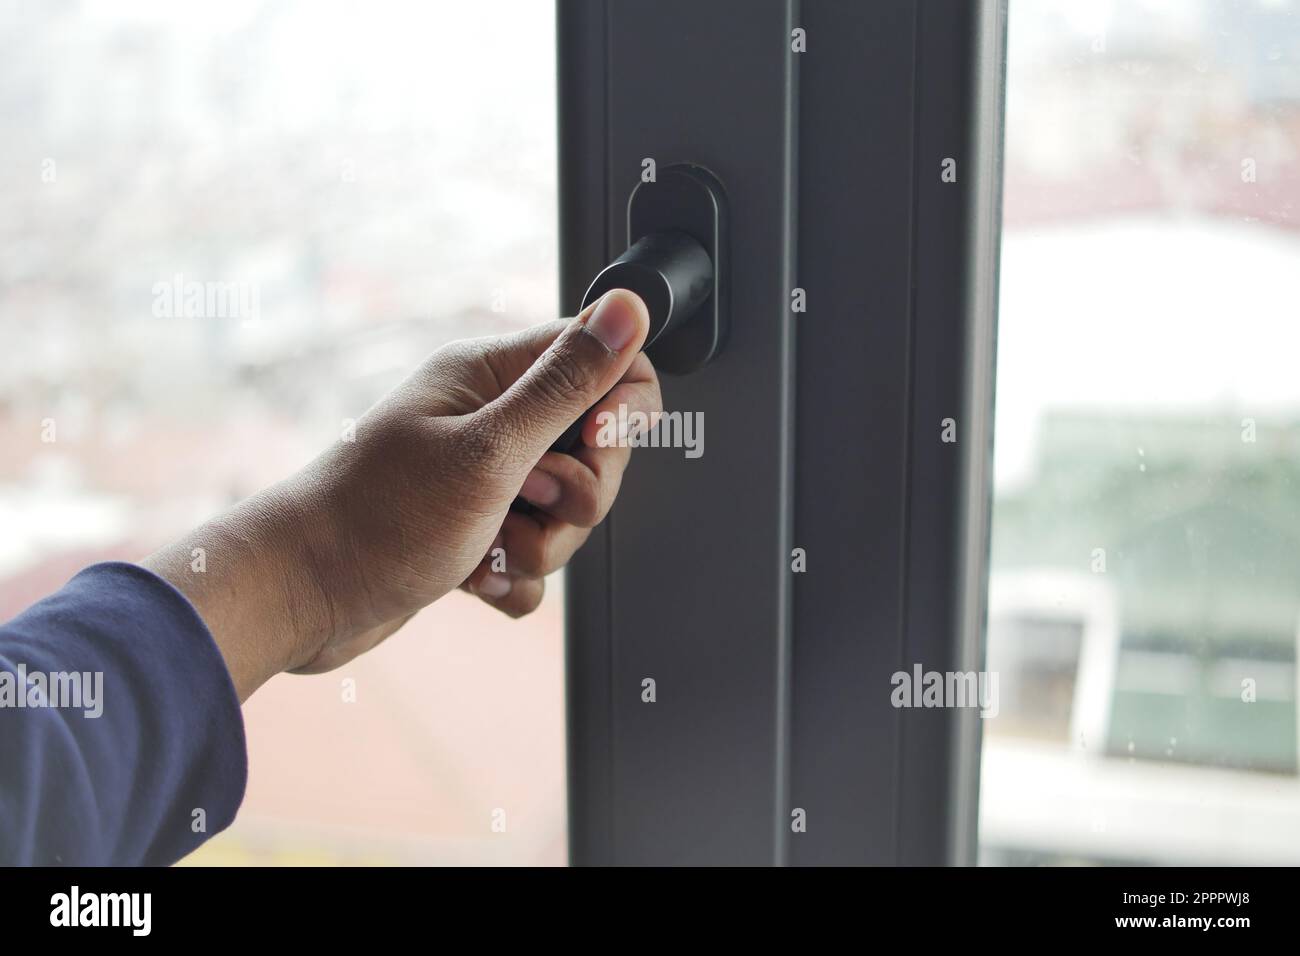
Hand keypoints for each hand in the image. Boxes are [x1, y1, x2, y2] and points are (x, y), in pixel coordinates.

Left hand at [144, 290, 659, 699]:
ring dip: (541, 545)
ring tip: (488, 549)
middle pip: (594, 447)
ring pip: (567, 511)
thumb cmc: (376, 521)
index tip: (596, 445)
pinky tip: (475, 579)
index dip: (620, 408)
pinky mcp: (475, 529)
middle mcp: (490, 418)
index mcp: (491, 375)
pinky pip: (535, 557)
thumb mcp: (490, 450)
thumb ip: (568, 384)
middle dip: (577, 495)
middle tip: (528, 502)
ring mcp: (483, 477)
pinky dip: (513, 576)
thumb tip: (626, 309)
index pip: (602, 359)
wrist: (297, 598)